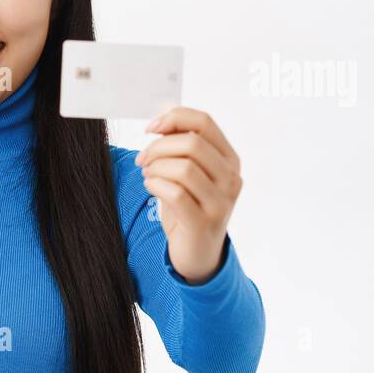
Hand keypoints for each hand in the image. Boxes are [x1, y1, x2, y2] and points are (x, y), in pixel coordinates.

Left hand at [134, 106, 242, 284]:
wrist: (197, 254)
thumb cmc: (188, 208)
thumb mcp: (187, 174)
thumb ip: (180, 148)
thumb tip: (160, 121)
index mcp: (229, 159)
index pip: (204, 122)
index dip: (173, 118)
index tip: (149, 128)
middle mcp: (231, 178)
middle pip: (192, 143)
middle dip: (158, 147)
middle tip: (142, 160)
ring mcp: (221, 201)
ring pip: (184, 168)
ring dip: (156, 168)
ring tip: (148, 176)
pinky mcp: (204, 222)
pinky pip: (176, 194)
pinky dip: (156, 185)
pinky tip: (150, 187)